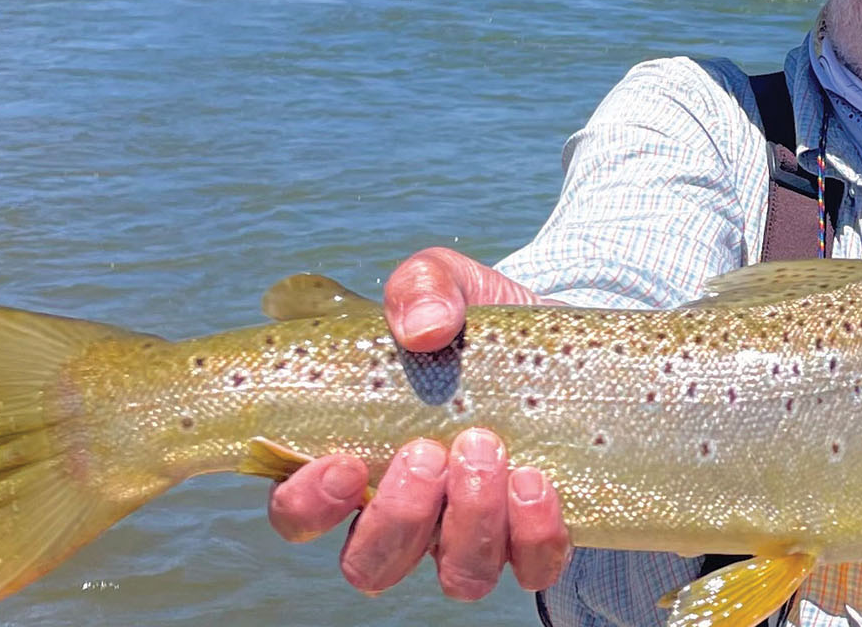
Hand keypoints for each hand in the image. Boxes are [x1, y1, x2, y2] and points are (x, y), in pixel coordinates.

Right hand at [265, 247, 572, 597]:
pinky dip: (535, 537)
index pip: (299, 515)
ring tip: (489, 449)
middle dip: (399, 516)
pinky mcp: (537, 536)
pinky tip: (538, 482)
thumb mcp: (446, 283)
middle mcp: (409, 513)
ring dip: (470, 522)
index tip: (344, 464)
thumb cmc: (477, 323)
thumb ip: (420, 288)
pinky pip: (533, 569)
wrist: (561, 342)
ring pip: (457, 577)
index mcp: (356, 461)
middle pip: (373, 563)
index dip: (308, 505)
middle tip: (430, 450)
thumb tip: (424, 326)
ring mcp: (473, 533)